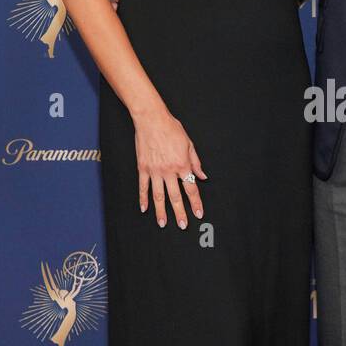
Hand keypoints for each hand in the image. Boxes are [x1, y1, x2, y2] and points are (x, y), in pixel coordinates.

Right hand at [134, 107, 207, 228]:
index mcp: (182, 164)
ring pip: (159, 195)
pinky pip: (143, 186)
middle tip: (183, 225)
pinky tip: (145, 209)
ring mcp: (154, 170)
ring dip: (161, 211)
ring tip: (163, 223)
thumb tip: (203, 176)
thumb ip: (196, 162)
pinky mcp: (143, 168)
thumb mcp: (189, 144)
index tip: (199, 213)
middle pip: (176, 196)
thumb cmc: (171, 128)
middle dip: (180, 212)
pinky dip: (143, 198)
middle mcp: (169, 170)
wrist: (151, 119)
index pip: (191, 188)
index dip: (196, 202)